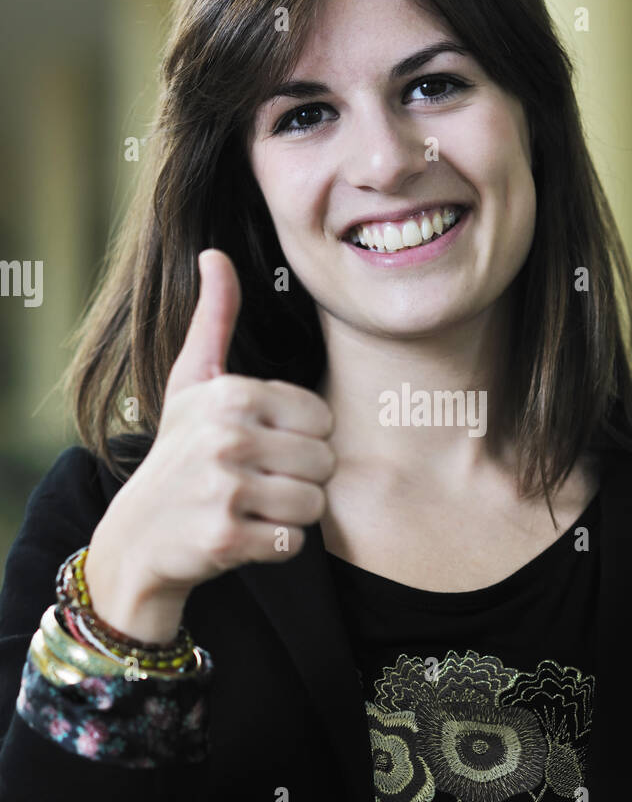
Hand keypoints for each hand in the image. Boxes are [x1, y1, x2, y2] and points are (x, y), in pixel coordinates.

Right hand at [88, 249, 335, 626]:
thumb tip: (213, 253)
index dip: (299, 440)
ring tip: (250, 507)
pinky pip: (292, 543)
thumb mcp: (191, 382)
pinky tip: (241, 534)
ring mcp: (224, 489)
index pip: (323, 421)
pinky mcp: (224, 537)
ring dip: (288, 515)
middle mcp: (227, 436)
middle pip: (324, 464)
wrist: (137, 535)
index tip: (260, 447)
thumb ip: (214, 319)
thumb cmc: (179, 452)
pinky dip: (273, 547)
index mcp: (232, 394)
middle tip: (255, 483)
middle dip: (298, 480)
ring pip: (313, 505)